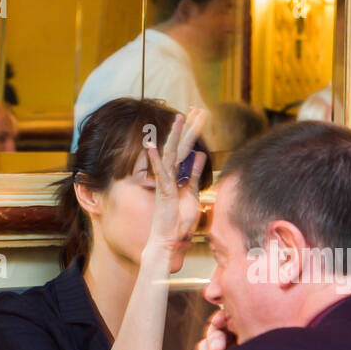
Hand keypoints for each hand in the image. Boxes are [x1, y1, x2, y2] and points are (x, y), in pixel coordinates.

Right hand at [146, 109, 206, 254]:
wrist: (168, 240)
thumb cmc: (178, 221)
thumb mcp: (191, 194)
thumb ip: (193, 174)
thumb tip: (199, 154)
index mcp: (178, 175)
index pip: (186, 148)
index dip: (193, 131)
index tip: (199, 114)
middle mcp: (169, 175)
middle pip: (180, 146)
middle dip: (188, 127)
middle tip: (196, 108)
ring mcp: (164, 182)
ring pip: (170, 154)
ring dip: (175, 135)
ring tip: (180, 117)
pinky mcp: (162, 192)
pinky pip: (158, 173)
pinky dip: (154, 159)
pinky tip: (150, 146)